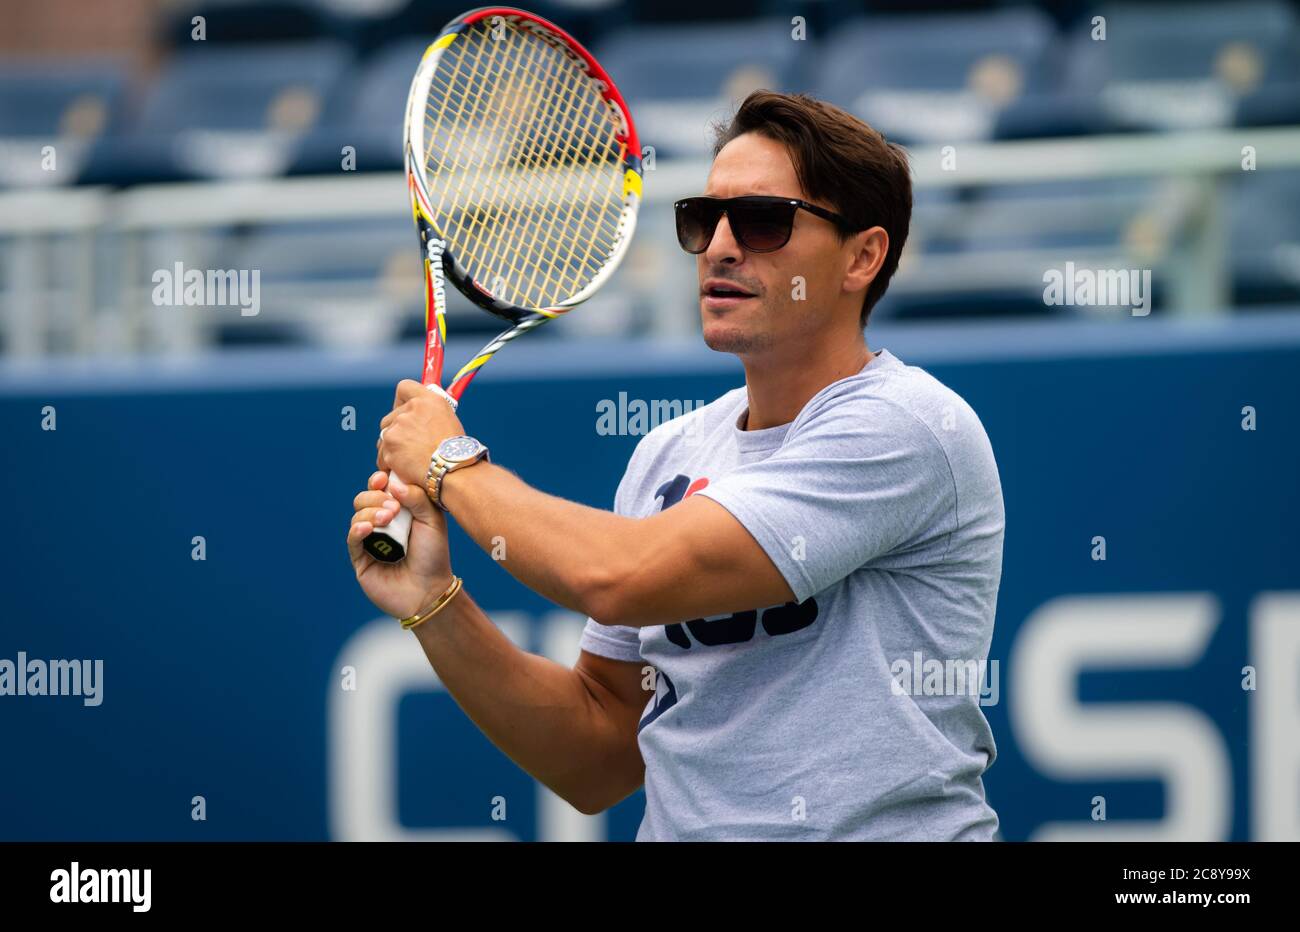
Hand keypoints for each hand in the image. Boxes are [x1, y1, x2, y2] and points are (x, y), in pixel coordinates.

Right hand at [347, 470, 453, 618]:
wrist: (429, 590)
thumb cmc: (434, 555)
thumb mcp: (433, 521)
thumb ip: (417, 497)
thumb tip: (393, 483)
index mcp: (399, 510)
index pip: (381, 488)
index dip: (378, 481)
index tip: (383, 479)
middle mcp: (382, 523)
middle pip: (364, 498)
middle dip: (375, 498)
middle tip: (393, 508)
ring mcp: (369, 540)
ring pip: (357, 516)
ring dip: (370, 513)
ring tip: (387, 519)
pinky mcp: (360, 558)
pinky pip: (352, 539)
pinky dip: (358, 530)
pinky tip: (367, 529)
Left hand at [377, 380, 467, 489]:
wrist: (452, 470)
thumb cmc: (455, 452)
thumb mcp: (448, 421)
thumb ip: (430, 414)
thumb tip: (419, 417)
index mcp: (428, 400)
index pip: (404, 388)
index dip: (401, 400)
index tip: (404, 411)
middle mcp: (411, 409)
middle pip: (390, 417)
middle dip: (396, 431)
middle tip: (410, 445)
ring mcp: (398, 427)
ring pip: (385, 437)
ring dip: (392, 448)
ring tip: (409, 460)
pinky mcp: (390, 445)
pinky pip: (382, 455)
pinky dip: (389, 463)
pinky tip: (403, 469)